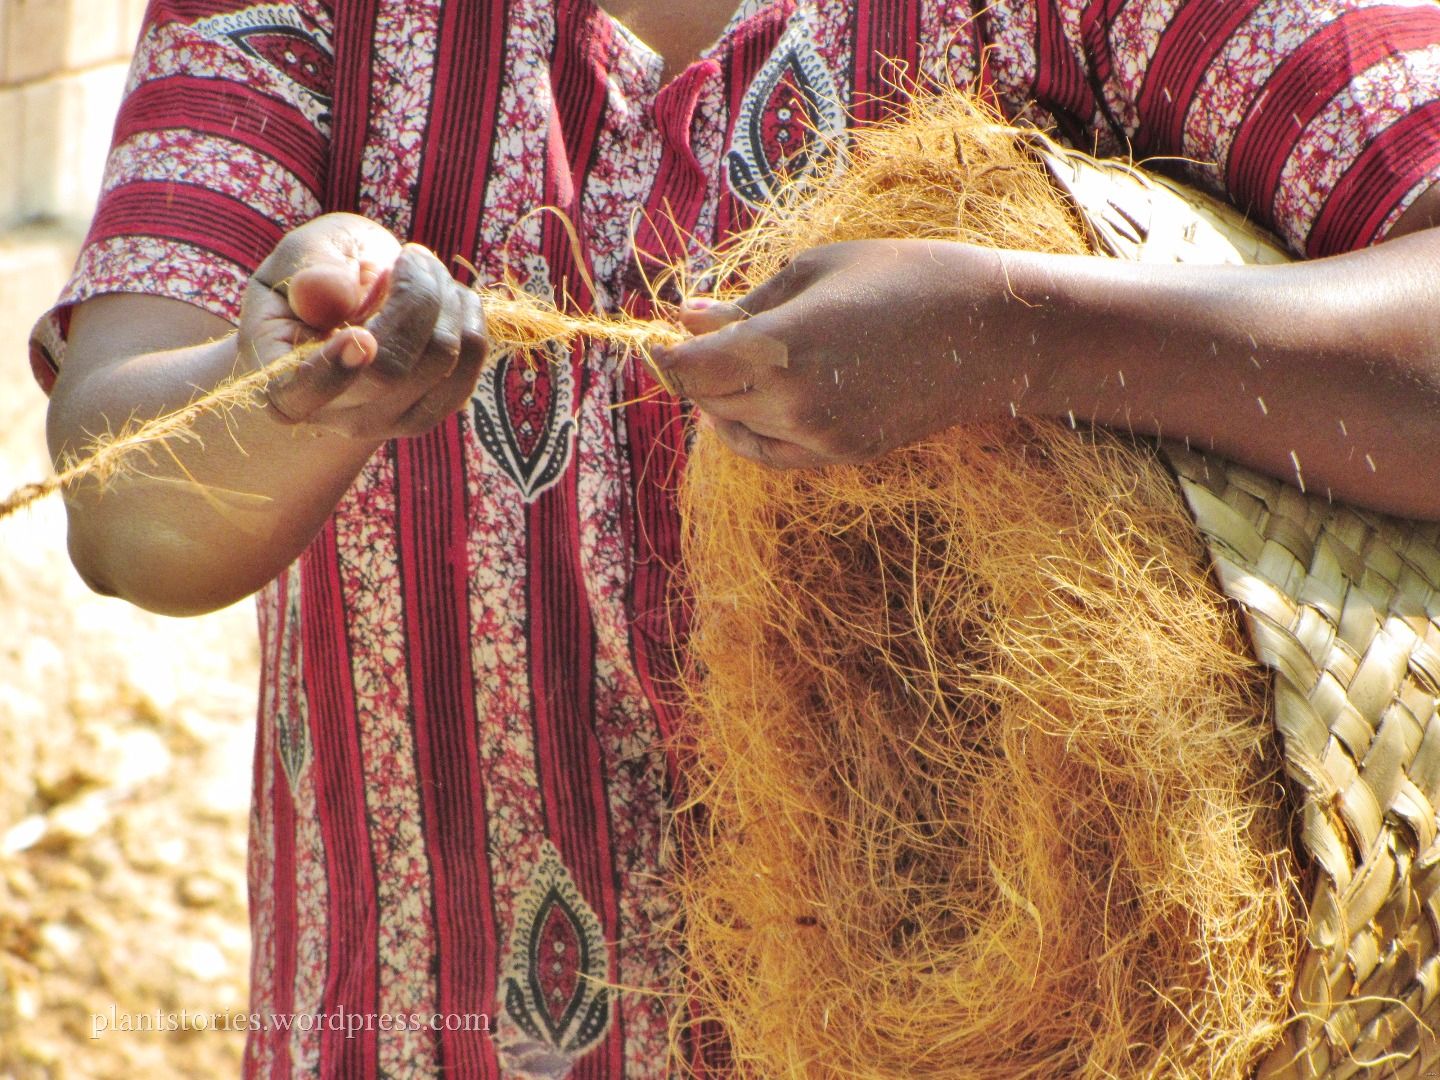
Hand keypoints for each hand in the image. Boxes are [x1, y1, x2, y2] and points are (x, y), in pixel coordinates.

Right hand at [241, 212, 488, 439]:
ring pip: (443, 362)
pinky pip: (471, 365)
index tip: (360, 337)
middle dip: (416, 295)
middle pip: (392, 369)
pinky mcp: (434, 410)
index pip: (303, 393)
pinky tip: (448, 296)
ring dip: (448, 299)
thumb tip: (335, 294)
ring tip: (425, 269)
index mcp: (284, 384)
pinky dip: (468, 317)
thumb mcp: (300, 257)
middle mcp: (337, 416)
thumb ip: (311, 269)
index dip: (332, 371)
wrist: (345, 312)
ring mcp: (390, 421)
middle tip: (412, 253)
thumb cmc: (316, 278)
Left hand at [653, 239, 1052, 467]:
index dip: (665, 351)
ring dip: (718, 401)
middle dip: (691, 372)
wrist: (988, 331)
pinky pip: (772, 453)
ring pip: (734, 429)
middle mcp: (791, 400)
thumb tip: (684, 315)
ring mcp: (818, 435)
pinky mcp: (842, 454)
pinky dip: (749, 432)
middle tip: (693, 341)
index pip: (687, 367)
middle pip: (705, 399)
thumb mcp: (813, 270)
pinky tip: (750, 404)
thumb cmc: (902, 277)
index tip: (663, 332)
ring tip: (725, 367)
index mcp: (777, 345)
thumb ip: (744, 303)